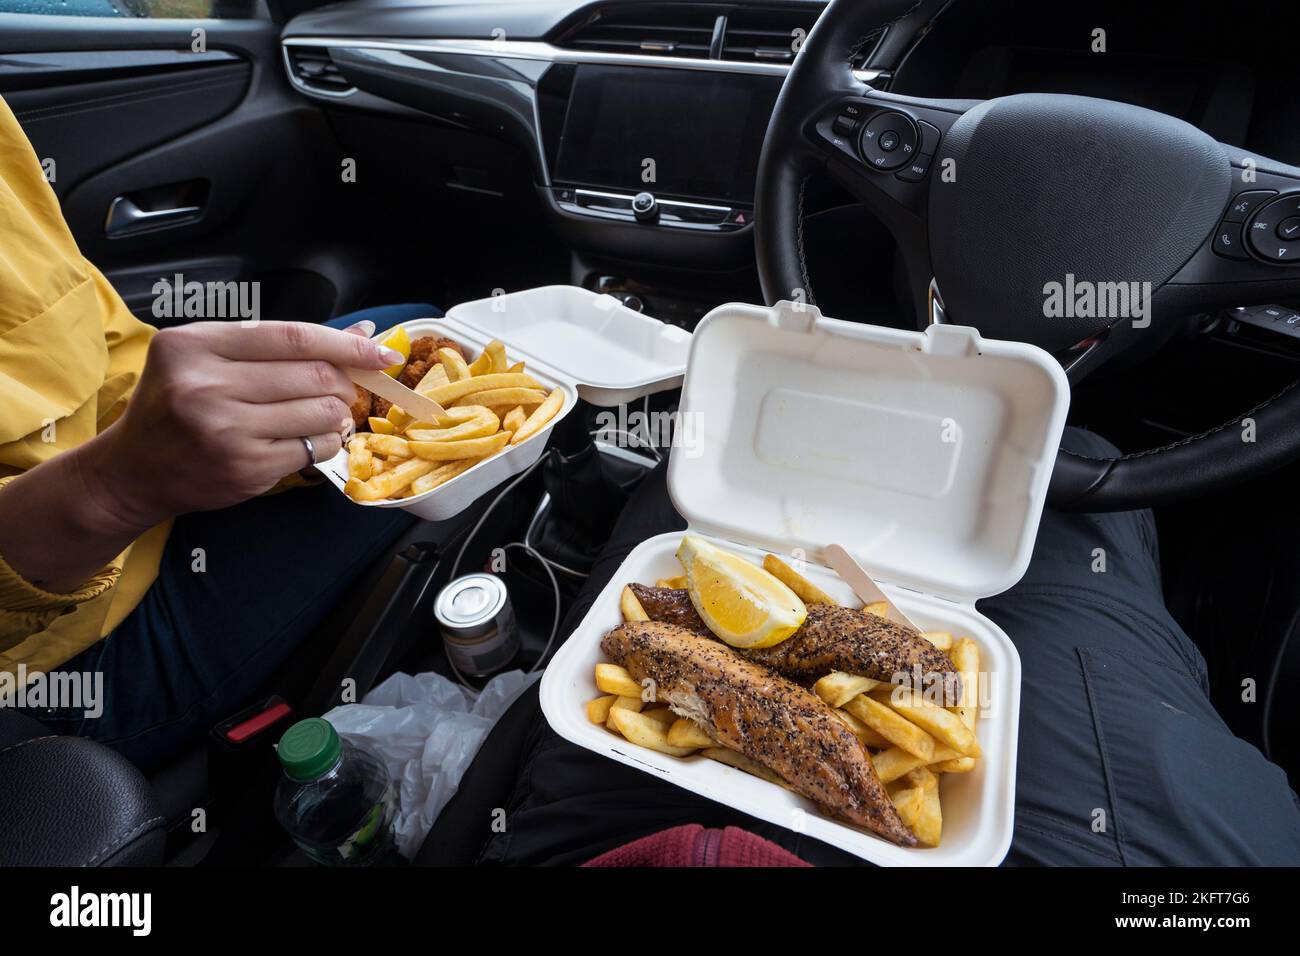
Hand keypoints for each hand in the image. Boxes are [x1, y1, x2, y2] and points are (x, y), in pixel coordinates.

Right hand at [86, 319, 401, 530]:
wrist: (135, 470)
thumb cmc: (177, 405)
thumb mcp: (210, 359)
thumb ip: (280, 345)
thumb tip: (360, 333)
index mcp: (194, 345)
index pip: (293, 337)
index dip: (346, 343)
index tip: (380, 350)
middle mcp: (205, 386)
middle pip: (314, 374)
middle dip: (344, 381)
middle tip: (343, 388)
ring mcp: (225, 430)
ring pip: (321, 412)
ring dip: (337, 413)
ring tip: (322, 413)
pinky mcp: (244, 467)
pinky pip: (315, 448)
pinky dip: (326, 441)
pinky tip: (307, 438)